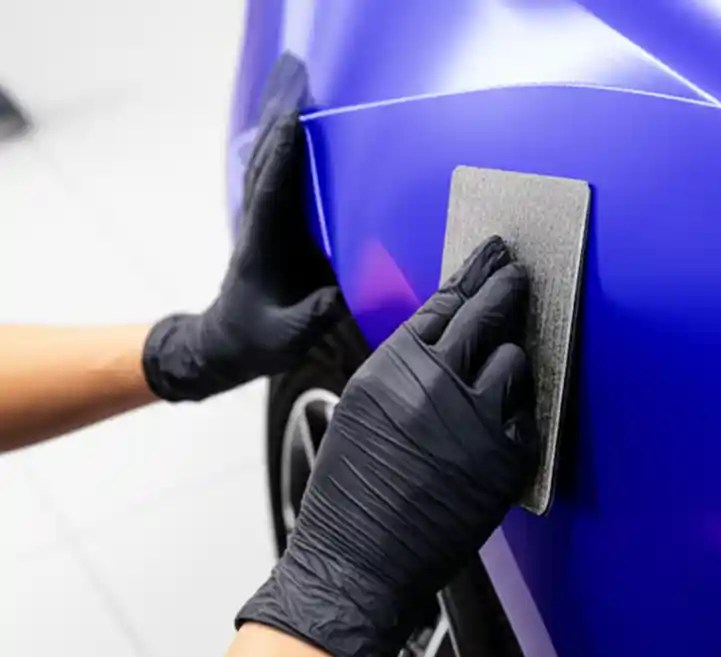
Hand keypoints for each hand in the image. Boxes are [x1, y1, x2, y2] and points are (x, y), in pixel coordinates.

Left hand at [142, 112, 342, 400]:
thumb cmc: (257, 342)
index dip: (284, 157)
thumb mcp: (289, 336)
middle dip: (281, 129)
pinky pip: (279, 183)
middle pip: (267, 167)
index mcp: (262, 249)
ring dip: (282, 134)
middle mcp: (260, 230)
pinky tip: (300, 136)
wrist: (225, 347)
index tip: (295, 122)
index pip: (272, 193)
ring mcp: (264, 228)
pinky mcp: (274, 231)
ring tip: (300, 100)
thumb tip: (341, 295)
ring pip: (269, 170)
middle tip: (300, 91)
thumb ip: (314, 316)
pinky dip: (287, 155)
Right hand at [237, 237, 537, 656]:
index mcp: (395, 367)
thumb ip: (404, 368)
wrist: (358, 561)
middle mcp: (437, 384)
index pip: (446, 302)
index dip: (473, 275)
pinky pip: (527, 415)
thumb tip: (443, 338)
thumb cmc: (352, 492)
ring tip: (507, 360)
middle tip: (518, 271)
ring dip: (514, 358)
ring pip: (516, 361)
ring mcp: (477, 419)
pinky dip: (518, 414)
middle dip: (507, 288)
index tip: (491, 255)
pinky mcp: (506, 457)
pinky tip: (505, 417)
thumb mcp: (362, 408)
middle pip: (487, 315)